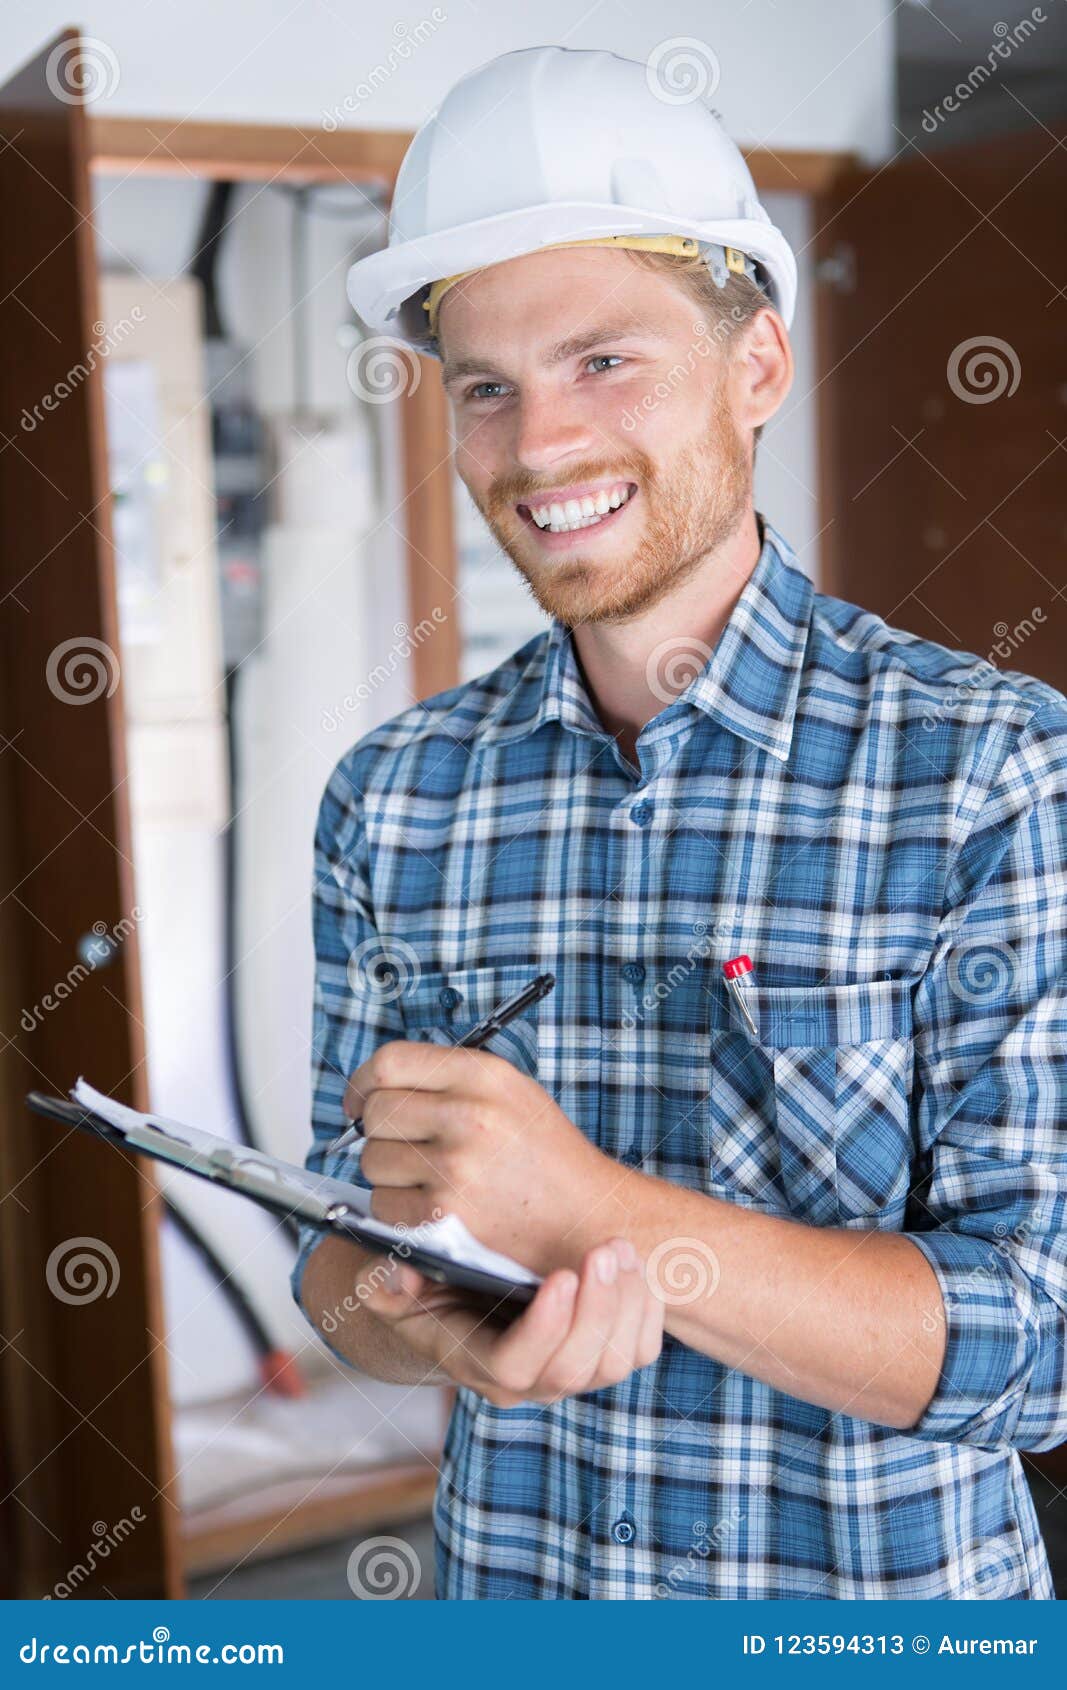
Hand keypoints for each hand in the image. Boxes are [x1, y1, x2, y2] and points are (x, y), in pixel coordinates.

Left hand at [345, 1040, 622, 1272]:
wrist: (586, 1217)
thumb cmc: (547, 1159)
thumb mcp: (511, 1094)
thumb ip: (450, 1082)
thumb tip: (377, 1089)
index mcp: (484, 1075)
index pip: (391, 1062)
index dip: (363, 1083)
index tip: (359, 1101)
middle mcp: (468, 1114)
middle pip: (376, 1113)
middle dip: (378, 1133)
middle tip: (403, 1148)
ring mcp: (455, 1166)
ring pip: (373, 1162)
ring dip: (389, 1175)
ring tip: (430, 1181)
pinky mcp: (445, 1214)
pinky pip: (384, 1206)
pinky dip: (397, 1211)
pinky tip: (432, 1209)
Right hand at [360, 1237, 663, 1406]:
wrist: (458, 1300)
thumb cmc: (422, 1289)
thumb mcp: (389, 1283)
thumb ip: (384, 1283)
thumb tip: (394, 1275)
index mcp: (476, 1363)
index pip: (515, 1366)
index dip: (543, 1328)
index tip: (560, 1276)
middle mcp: (528, 1381)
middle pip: (574, 1367)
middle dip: (597, 1309)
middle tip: (604, 1250)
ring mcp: (569, 1373)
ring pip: (614, 1361)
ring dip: (627, 1304)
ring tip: (620, 1246)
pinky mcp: (601, 1356)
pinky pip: (639, 1349)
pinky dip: (647, 1310)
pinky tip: (639, 1265)